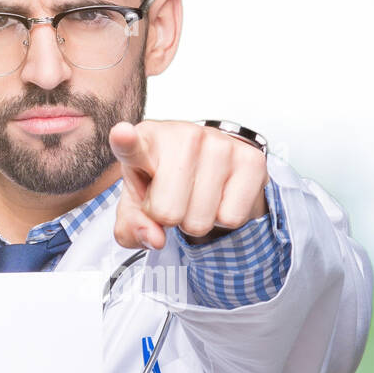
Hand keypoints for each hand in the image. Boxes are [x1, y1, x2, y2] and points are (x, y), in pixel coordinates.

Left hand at [110, 119, 268, 249]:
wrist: (211, 165)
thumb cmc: (165, 182)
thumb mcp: (138, 206)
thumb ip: (132, 227)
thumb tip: (155, 238)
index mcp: (146, 142)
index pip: (132, 145)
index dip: (126, 141)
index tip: (122, 134)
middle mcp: (183, 136)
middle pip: (168, 213)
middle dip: (170, 219)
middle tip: (175, 199)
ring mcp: (220, 144)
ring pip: (201, 219)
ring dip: (198, 219)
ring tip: (197, 195)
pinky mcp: (251, 159)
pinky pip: (231, 218)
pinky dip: (224, 218)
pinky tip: (220, 195)